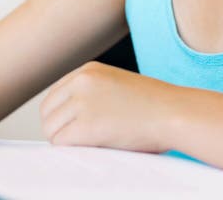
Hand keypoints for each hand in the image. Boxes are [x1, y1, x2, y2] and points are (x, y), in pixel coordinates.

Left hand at [40, 61, 179, 152]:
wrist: (175, 113)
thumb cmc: (155, 106)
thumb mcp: (118, 86)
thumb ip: (93, 94)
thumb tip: (69, 119)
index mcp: (89, 70)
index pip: (54, 95)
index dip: (60, 116)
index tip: (69, 128)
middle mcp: (82, 81)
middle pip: (47, 112)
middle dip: (58, 129)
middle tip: (76, 142)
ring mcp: (83, 102)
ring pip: (51, 129)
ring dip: (65, 141)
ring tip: (87, 146)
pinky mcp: (87, 125)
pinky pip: (61, 143)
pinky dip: (71, 151)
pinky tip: (89, 150)